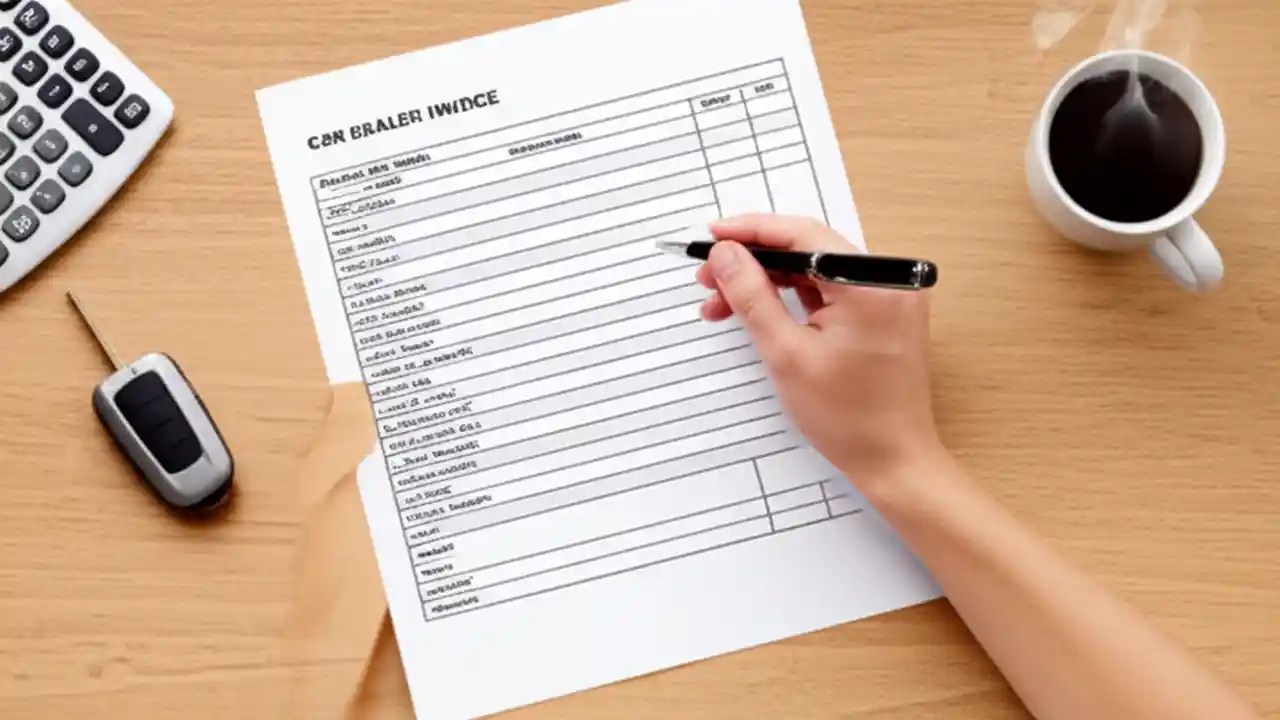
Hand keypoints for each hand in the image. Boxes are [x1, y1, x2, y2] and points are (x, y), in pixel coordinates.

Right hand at [696, 214, 944, 487]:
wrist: (894, 460)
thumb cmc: (848, 418)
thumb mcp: (786, 354)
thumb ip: (753, 296)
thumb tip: (726, 254)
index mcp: (871, 285)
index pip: (803, 234)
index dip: (751, 231)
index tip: (713, 236)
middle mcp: (888, 281)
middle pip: (807, 249)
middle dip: (753, 261)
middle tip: (708, 276)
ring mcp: (888, 297)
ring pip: (814, 271)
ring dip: (768, 281)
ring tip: (722, 302)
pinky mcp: (882, 314)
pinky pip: (830, 291)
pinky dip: (793, 298)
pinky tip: (757, 310)